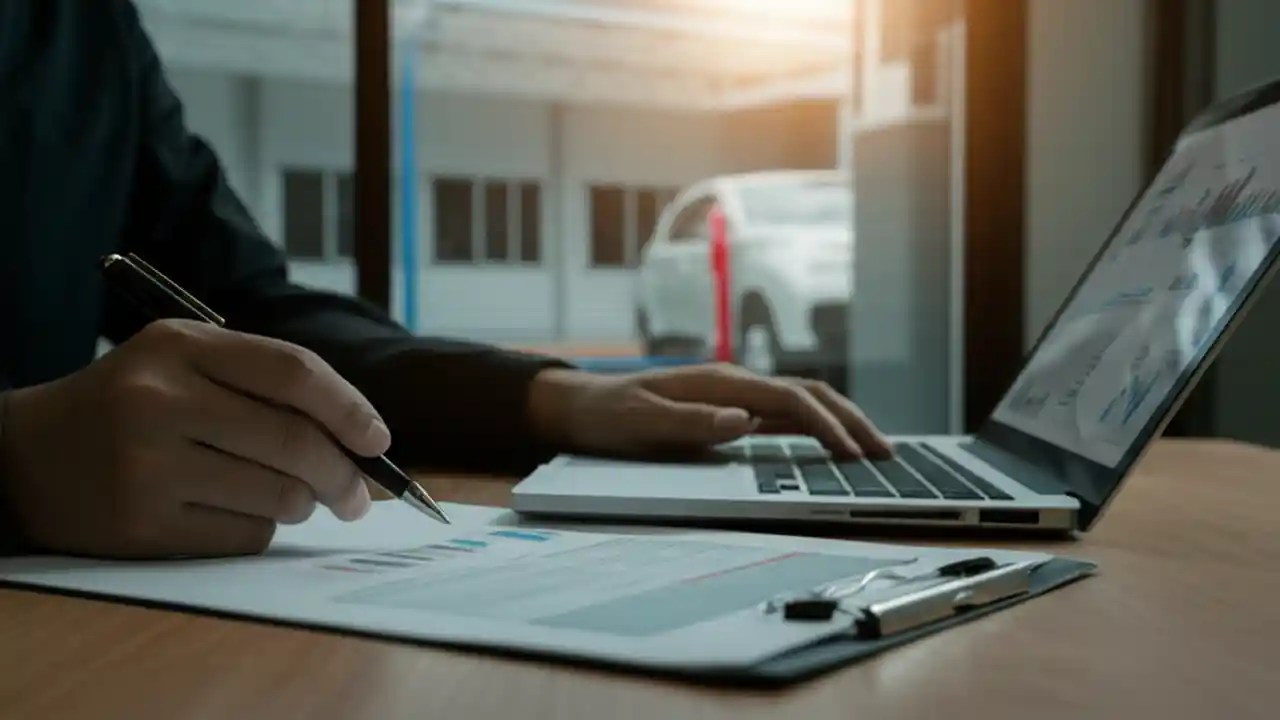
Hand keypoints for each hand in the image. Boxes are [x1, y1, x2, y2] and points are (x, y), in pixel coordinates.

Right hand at [0, 320, 389, 557]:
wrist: (26, 458)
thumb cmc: (131, 405)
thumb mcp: (184, 362)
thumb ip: (266, 383)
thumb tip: (363, 440)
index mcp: (179, 347)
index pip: (293, 372)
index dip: (350, 408)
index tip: (378, 439)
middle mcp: (160, 401)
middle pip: (295, 442)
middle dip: (344, 475)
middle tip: (359, 497)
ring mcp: (147, 467)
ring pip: (279, 496)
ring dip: (301, 503)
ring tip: (288, 497)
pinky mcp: (141, 527)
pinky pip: (245, 535)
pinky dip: (259, 528)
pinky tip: (232, 512)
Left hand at [527, 364, 890, 458]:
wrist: (582, 406)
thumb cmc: (609, 415)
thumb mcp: (642, 423)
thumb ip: (693, 423)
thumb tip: (746, 422)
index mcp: (720, 383)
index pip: (789, 399)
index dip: (825, 425)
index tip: (851, 453)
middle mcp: (735, 384)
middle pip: (809, 393)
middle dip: (850, 420)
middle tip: (886, 452)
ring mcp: (735, 396)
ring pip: (802, 402)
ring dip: (840, 422)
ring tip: (873, 450)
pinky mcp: (730, 410)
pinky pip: (784, 416)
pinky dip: (816, 428)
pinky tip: (832, 446)